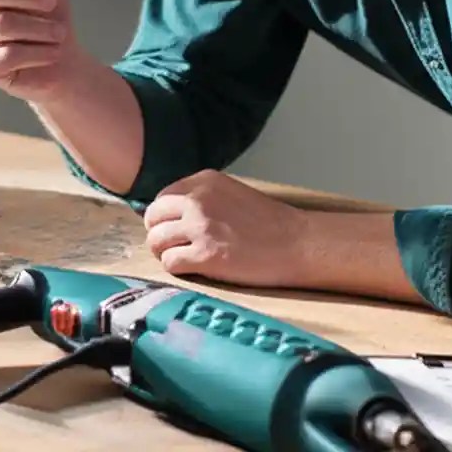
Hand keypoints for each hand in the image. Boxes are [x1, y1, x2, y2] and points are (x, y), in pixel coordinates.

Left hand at [143, 170, 308, 288]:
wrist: (298, 243)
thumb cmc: (270, 224)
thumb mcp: (232, 195)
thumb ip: (202, 199)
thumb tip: (169, 216)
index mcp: (204, 181)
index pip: (162, 198)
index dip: (164, 218)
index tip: (175, 230)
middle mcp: (198, 200)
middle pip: (153, 218)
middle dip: (159, 234)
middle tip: (174, 248)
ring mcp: (200, 227)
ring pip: (157, 241)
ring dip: (166, 253)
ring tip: (185, 259)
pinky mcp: (205, 255)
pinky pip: (170, 263)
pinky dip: (178, 269)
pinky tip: (195, 269)